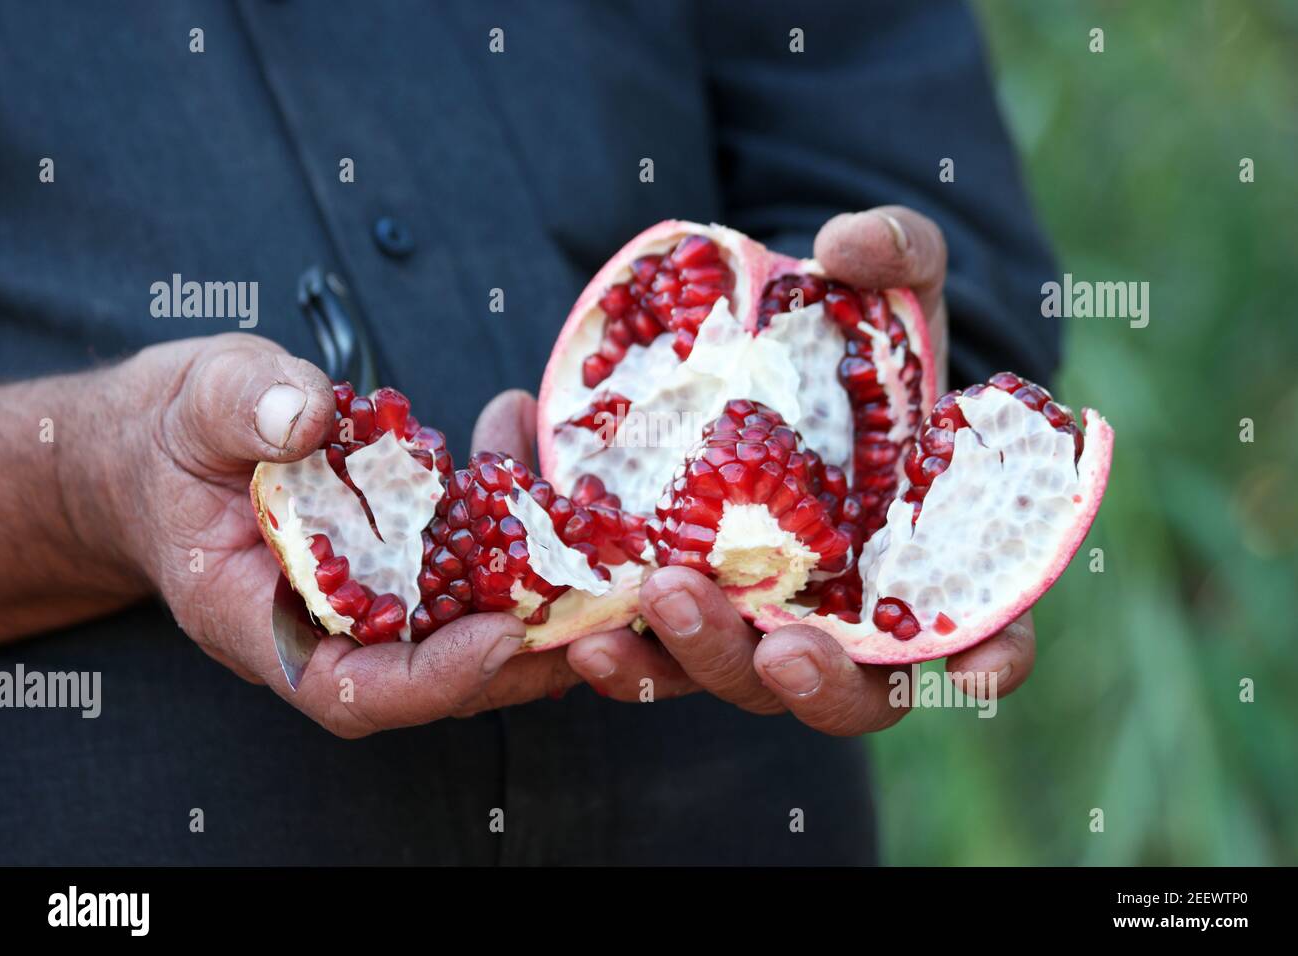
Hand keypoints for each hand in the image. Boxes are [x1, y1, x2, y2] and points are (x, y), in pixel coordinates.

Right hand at [86, 334, 598, 736]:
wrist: (170, 440)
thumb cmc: (171, 435)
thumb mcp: (195, 404)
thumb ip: (243, 408)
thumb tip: (307, 417)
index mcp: (254, 620)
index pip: (350, 690)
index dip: (431, 678)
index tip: (499, 637)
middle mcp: (324, 627)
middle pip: (435, 674)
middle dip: (523, 650)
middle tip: (596, 601)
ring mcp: (370, 597)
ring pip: (465, 622)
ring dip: (535, 586)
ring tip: (593, 533)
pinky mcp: (400, 560)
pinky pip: (465, 560)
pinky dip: (507, 519)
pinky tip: (529, 450)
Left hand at [562, 208, 1035, 732]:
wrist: (773, 361)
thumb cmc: (858, 345)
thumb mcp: (888, 286)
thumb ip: (894, 257)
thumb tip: (848, 247)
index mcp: (928, 555)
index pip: (987, 633)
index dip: (992, 662)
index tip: (976, 670)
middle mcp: (851, 612)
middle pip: (852, 689)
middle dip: (820, 682)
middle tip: (780, 647)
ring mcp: (766, 618)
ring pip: (747, 680)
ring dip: (704, 661)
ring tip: (655, 604)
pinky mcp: (692, 607)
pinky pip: (664, 656)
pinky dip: (631, 657)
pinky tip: (583, 635)